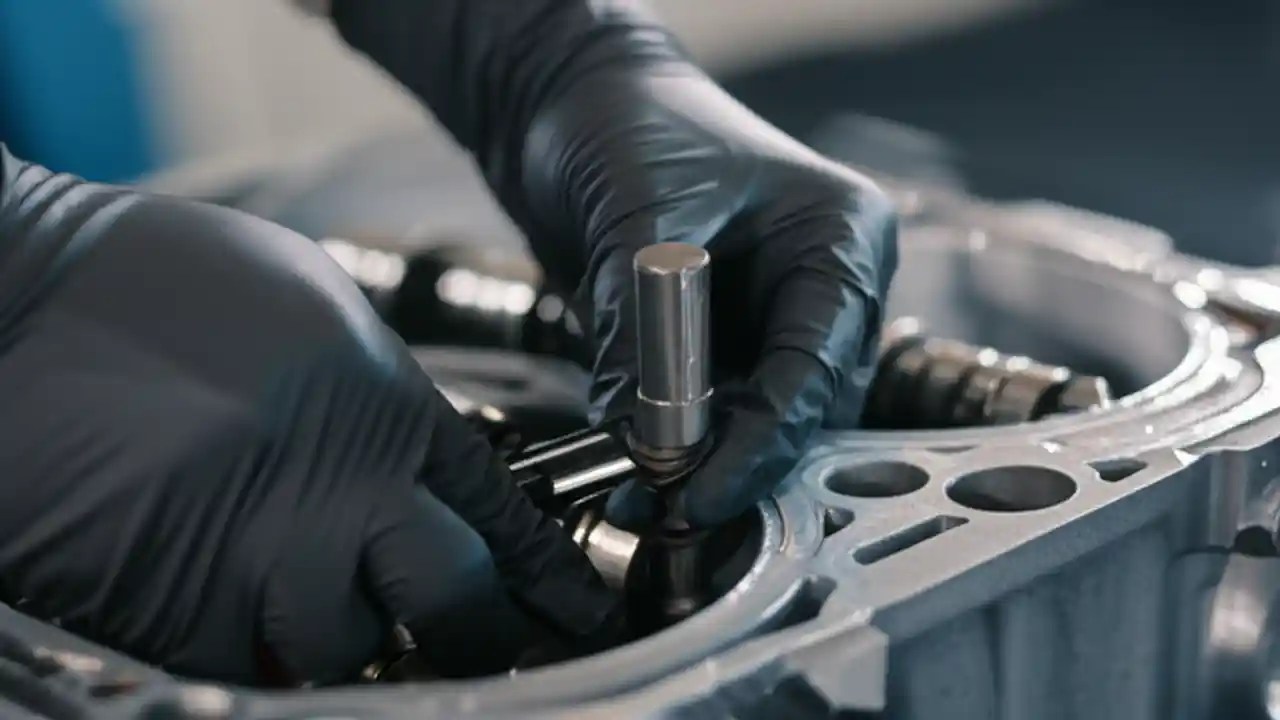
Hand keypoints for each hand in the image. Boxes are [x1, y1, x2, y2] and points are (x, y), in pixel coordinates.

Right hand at [0, 149, 616, 684]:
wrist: (17, 296)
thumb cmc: (155, 281)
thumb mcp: (315, 308)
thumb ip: (384, 393)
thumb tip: (423, 454)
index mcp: (386, 412)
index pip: (502, 519)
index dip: (546, 576)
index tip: (572, 609)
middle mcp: (337, 494)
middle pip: (453, 606)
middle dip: (472, 629)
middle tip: (468, 632)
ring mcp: (257, 559)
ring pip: (346, 649)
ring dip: (342, 630)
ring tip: (307, 582)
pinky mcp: (172, 610)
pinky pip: (247, 661)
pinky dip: (255, 641)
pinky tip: (237, 592)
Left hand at [521, 71, 898, 528]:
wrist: (567, 101)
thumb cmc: (625, 121)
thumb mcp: (636, 211)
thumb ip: (641, 322)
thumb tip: (635, 430)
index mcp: (841, 238)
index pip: (815, 365)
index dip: (762, 441)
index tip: (704, 492)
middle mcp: (820, 285)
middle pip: (800, 405)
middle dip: (735, 460)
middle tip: (672, 506)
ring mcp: (769, 314)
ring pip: (754, 416)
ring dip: (700, 456)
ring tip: (642, 492)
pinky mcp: (717, 337)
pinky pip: (706, 405)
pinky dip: (669, 433)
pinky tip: (630, 454)